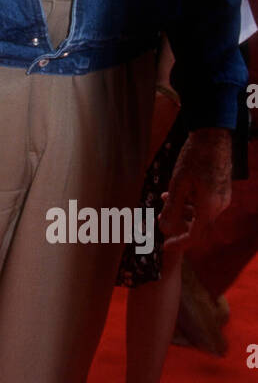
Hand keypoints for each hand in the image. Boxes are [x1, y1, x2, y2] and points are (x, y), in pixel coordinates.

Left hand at [158, 127, 232, 247]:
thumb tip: (164, 229)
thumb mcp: (178, 184)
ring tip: (164, 201)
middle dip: (179, 227)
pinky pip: (205, 204)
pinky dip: (191, 204)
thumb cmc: (194, 157)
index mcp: (209, 207)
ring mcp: (222, 198)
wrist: (213, 136)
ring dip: (182, 213)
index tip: (164, 246)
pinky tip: (176, 193)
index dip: (179, 244)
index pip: (195, 236)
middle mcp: (220, 206)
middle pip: (199, 227)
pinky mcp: (221, 190)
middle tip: (161, 222)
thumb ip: (172, 208)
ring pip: (201, 215)